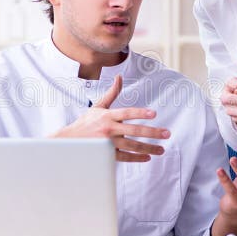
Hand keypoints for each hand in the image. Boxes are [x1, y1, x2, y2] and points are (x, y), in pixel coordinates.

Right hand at [52, 75, 169, 161]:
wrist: (69, 141)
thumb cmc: (86, 122)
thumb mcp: (98, 106)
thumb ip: (112, 93)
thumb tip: (119, 77)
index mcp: (108, 116)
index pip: (127, 113)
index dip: (140, 113)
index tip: (154, 114)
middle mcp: (109, 129)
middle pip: (134, 131)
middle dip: (152, 133)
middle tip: (167, 133)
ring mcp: (108, 143)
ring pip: (132, 146)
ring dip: (149, 148)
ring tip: (161, 149)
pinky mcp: (107, 155)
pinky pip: (125, 157)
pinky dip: (136, 157)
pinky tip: (147, 157)